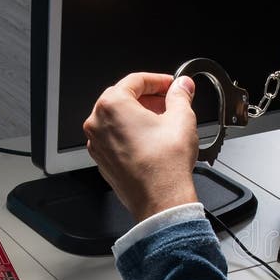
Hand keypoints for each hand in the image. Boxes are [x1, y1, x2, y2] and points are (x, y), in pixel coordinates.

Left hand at [83, 73, 199, 221]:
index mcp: (112, 105)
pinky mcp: (103, 160)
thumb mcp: (182, 119)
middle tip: (170, 102)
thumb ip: (180, 95)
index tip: (172, 85)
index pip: (135, 80)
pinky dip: (132, 134)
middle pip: (123, 98)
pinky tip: (152, 141)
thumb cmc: (165, 164)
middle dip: (149, 98)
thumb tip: (182, 86)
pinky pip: (116, 138)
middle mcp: (97, 123)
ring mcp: (97, 143)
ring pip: (118, 119)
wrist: (160, 199)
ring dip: (140, 116)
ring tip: (164, 123)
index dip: (158, 80)